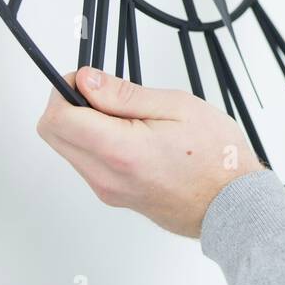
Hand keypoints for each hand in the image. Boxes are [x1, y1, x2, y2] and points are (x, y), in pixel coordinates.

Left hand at [37, 68, 265, 237]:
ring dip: (85, 124)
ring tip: (130, 119)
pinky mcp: (112, 196)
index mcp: (120, 151)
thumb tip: (87, 81)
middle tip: (106, 95)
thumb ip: (125, 94)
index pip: (58, 117)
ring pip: (68, 147)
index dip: (66, 89)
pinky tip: (132, 136)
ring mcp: (106, 190)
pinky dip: (97, 142)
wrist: (232, 204)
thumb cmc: (216, 157)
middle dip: (69, 105)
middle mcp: (106, 176)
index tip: (90, 80)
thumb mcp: (178, 107)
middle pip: (52, 134)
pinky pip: (86, 162)